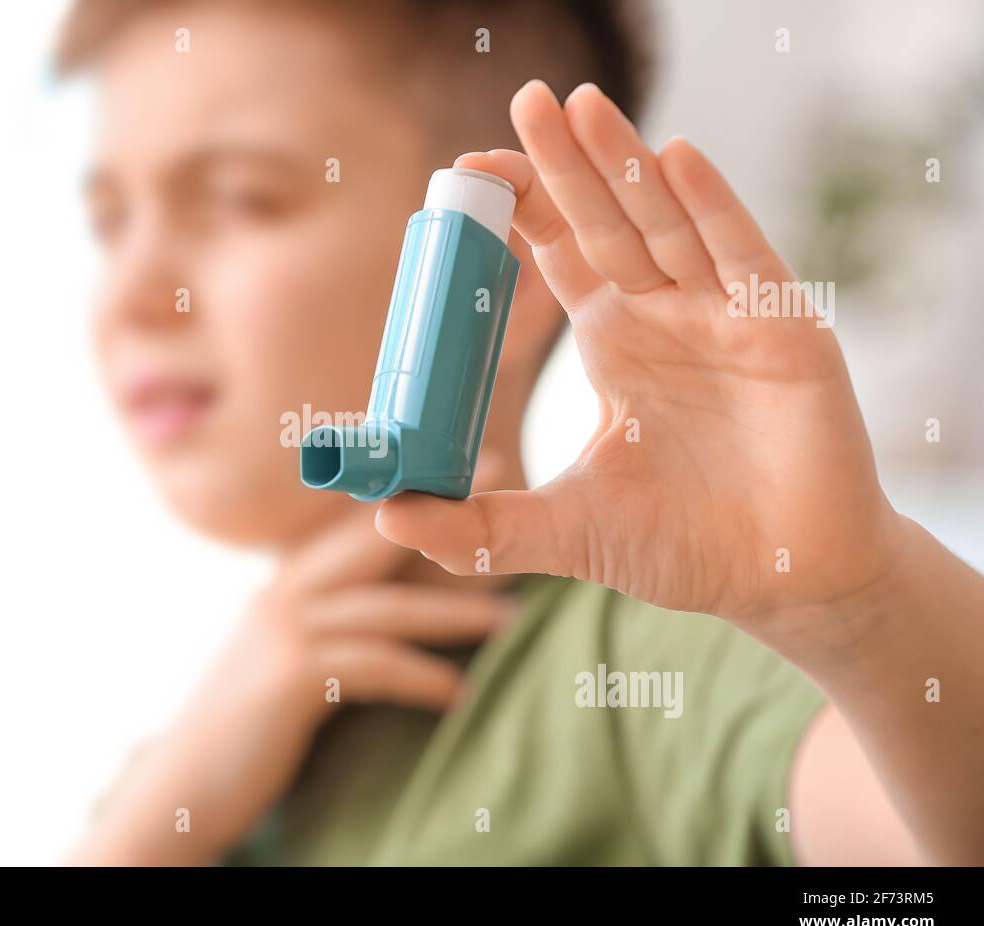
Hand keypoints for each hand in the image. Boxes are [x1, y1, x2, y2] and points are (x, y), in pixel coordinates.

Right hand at [71, 509, 512, 864]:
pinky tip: (458, 695)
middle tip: (501, 489)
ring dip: (454, 612)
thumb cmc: (244, 730)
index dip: (414, 501)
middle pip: (374, 543)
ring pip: (386, 607)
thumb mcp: (284, 664)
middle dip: (440, 516)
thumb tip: (399, 618)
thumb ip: (331, 632)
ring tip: (511, 619)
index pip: (359, 531)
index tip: (470, 474)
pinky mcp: (288, 679)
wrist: (180, 789)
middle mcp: (283, 596)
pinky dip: (421, 677)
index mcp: (287, 587)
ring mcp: (283, 633)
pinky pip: (373, 666)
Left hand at [376, 80, 906, 648]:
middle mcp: (669, 316)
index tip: (467, 173)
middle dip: (566, 162)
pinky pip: (745, 258)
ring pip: (669, 223)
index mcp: (618, 343)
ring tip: (581, 107)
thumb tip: (384, 514)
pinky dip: (713, 208)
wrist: (787, 580)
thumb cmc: (685, 548)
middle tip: (525, 99)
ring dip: (626, 164)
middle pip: (608, 221)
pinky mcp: (786, 334)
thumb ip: (480, 527)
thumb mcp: (566, 532)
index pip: (562, 252)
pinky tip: (677, 159)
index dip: (519, 210)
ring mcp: (727, 318)